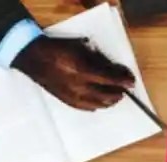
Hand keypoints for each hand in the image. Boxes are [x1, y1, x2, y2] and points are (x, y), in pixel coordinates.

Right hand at [12, 36, 134, 110]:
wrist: (35, 59)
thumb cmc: (58, 49)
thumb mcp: (81, 48)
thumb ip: (99, 60)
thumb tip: (114, 70)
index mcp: (82, 70)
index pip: (110, 80)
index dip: (123, 81)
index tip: (131, 81)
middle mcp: (78, 87)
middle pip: (107, 95)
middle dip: (119, 92)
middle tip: (125, 88)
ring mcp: (73, 97)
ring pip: (99, 105)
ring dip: (110, 100)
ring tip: (116, 95)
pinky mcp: (68, 101)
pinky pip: (88, 108)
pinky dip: (98, 105)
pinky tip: (101, 101)